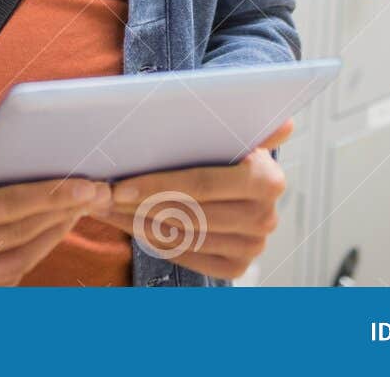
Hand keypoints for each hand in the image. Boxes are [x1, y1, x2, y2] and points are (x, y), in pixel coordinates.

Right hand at [0, 128, 111, 285]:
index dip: (47, 195)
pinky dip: (33, 253)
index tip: (83, 183)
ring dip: (53, 234)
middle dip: (61, 211)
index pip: (1, 207)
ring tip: (80, 208)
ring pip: (16, 260)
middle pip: (15, 234)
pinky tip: (51, 229)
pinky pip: (4, 277)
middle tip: (96, 191)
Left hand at [97, 118, 293, 280]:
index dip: (158, 185)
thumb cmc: (223, 148)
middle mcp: (266, 218)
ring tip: (108, 208)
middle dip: (140, 206)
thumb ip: (245, 123)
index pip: (202, 184)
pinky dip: (155, 242)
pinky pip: (188, 258)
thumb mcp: (232, 131)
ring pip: (183, 236)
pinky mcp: (238, 266)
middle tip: (104, 197)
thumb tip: (286, 123)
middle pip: (188, 214)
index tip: (120, 186)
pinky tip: (131, 225)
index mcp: (267, 179)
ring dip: (139, 223)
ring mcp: (254, 246)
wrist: (236, 181)